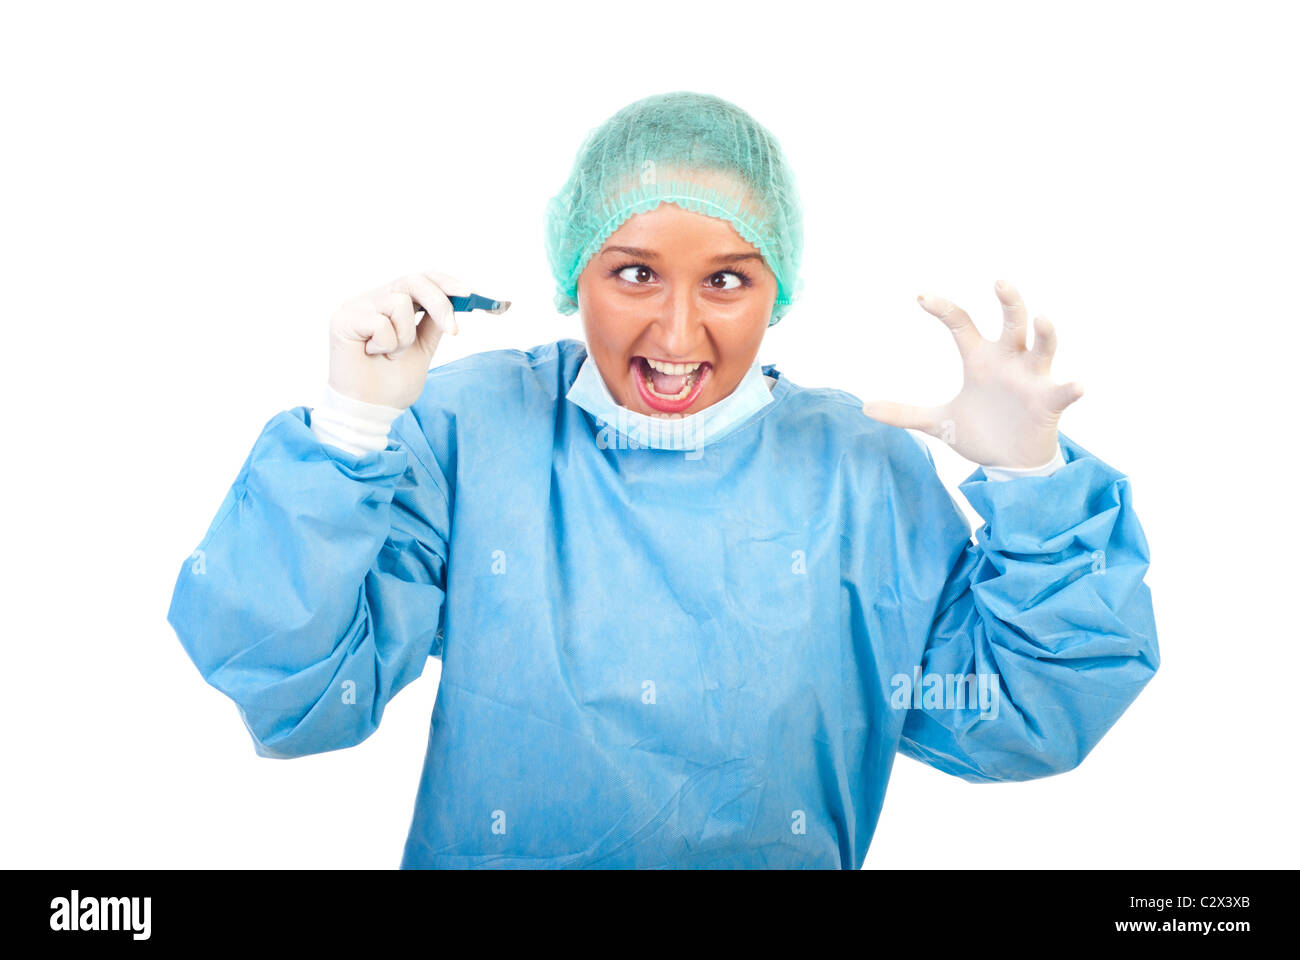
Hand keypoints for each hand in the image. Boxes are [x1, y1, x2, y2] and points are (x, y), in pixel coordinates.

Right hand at [328, 269, 472, 408]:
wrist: (370, 410)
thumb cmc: (391, 383)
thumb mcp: (423, 349)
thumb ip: (433, 324)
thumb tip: (454, 302)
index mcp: (393, 304)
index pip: (421, 279)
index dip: (446, 283)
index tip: (470, 295)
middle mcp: (375, 299)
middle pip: (414, 281)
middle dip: (440, 304)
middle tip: (453, 330)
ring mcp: (358, 306)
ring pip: (400, 303)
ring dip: (405, 337)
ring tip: (390, 354)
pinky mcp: (344, 317)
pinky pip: (380, 322)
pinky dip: (385, 344)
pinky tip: (371, 354)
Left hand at [861, 280, 1083, 467]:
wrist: (1008, 465)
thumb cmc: (981, 433)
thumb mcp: (939, 424)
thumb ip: (905, 414)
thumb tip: (864, 408)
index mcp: (980, 360)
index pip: (961, 324)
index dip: (943, 309)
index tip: (921, 298)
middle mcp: (1009, 361)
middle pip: (1012, 321)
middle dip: (1009, 301)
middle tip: (999, 282)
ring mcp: (1031, 380)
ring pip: (1043, 347)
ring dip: (1045, 333)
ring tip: (1043, 318)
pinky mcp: (1048, 403)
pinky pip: (1062, 392)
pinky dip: (1070, 388)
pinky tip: (1076, 384)